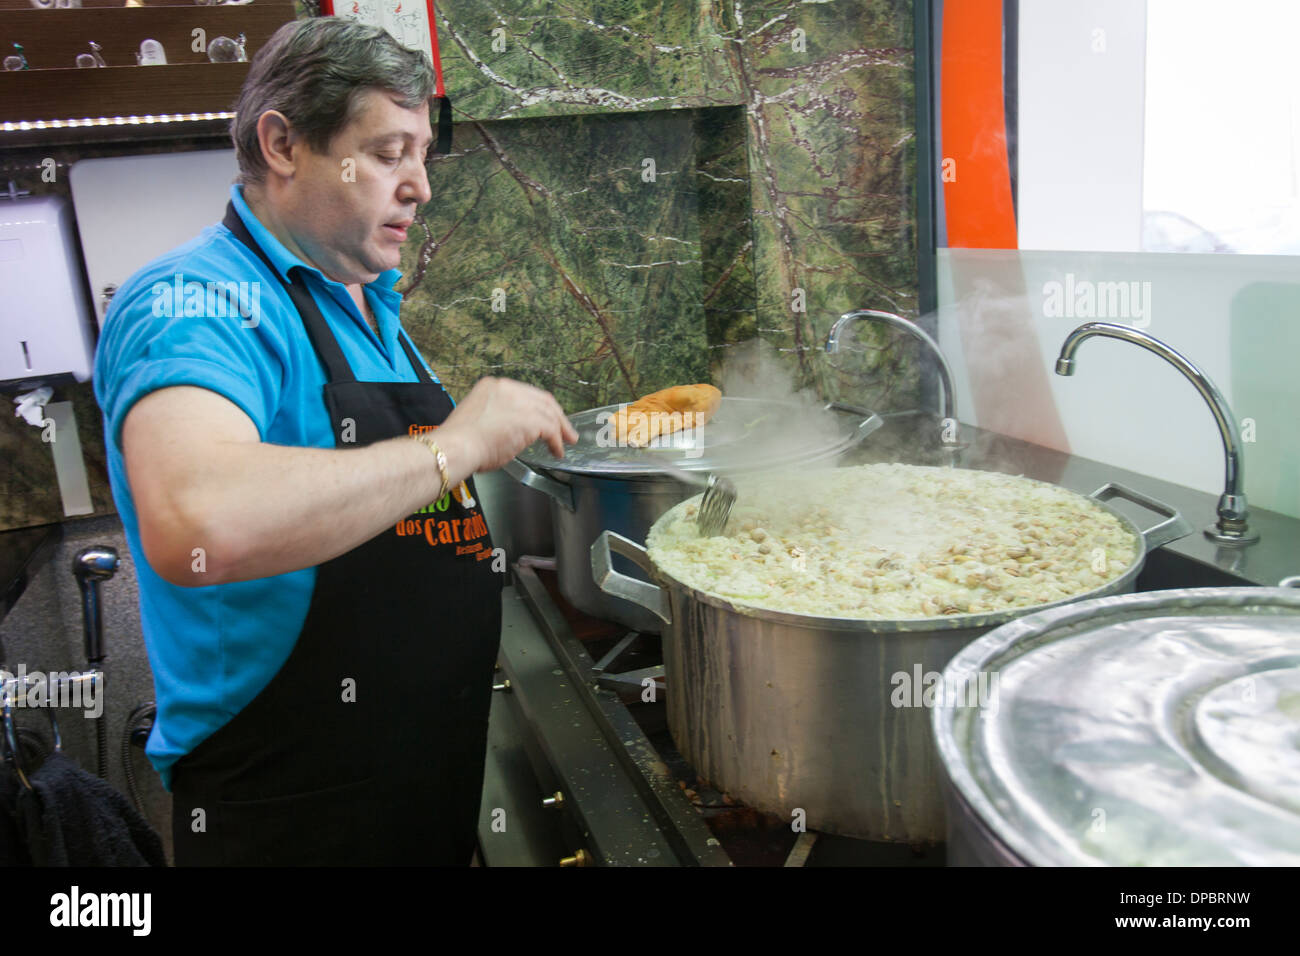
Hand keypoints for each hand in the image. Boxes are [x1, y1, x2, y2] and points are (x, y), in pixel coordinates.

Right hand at [441, 377, 577, 471]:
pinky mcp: (530, 419)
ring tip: (565, 442)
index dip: (538, 407)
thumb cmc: (460, 442)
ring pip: (549, 413)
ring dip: (560, 429)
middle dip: (556, 416)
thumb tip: (511, 431)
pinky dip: (556, 441)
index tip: (545, 417)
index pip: (525, 393)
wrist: (456, 447)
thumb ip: (497, 417)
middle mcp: (508, 388)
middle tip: (564, 430)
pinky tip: (556, 451)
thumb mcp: (478, 418)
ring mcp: (521, 402)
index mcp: (493, 386)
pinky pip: (551, 430)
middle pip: (541, 399)